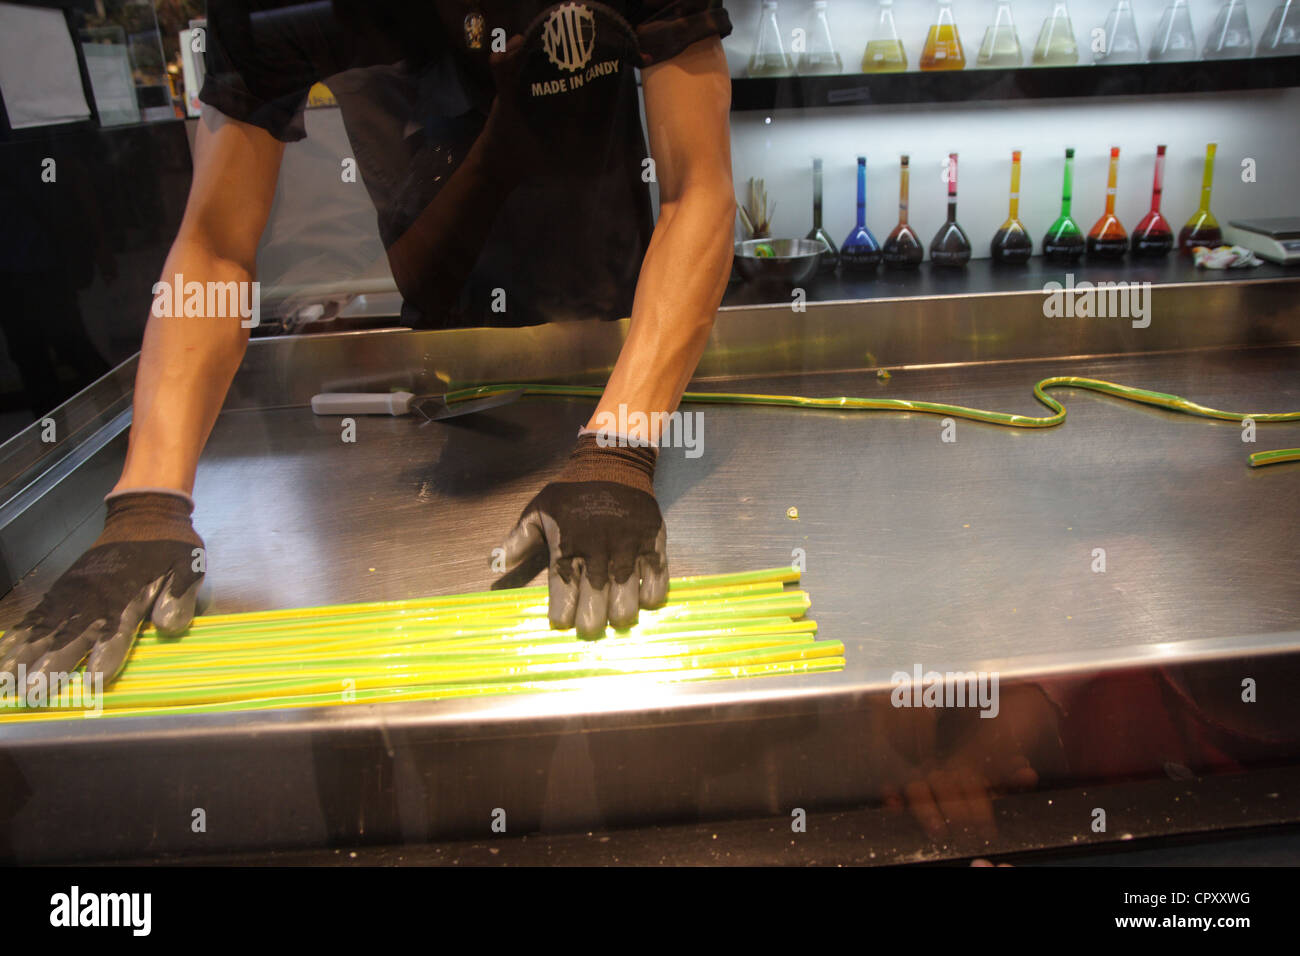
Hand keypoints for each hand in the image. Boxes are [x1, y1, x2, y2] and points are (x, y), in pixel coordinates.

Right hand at [0, 492, 203, 687]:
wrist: (144, 512)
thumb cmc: (169, 544)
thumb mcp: (187, 565)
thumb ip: (178, 596)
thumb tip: (169, 626)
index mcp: (129, 595)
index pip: (117, 630)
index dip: (106, 653)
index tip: (95, 679)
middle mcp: (96, 597)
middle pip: (71, 635)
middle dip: (51, 663)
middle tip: (31, 690)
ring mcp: (75, 592)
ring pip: (46, 627)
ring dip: (25, 654)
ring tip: (5, 680)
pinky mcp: (64, 587)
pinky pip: (38, 613)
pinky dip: (19, 633)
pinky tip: (4, 652)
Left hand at [494, 434, 667, 636]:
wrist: (612, 461)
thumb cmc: (572, 491)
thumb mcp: (538, 510)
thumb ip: (517, 541)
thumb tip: (494, 566)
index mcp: (567, 545)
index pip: (563, 592)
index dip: (562, 614)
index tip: (561, 623)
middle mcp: (597, 550)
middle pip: (595, 601)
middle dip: (592, 622)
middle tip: (590, 628)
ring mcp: (628, 547)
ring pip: (627, 595)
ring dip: (621, 613)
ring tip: (618, 618)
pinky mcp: (652, 541)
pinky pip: (656, 578)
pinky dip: (651, 595)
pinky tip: (643, 599)